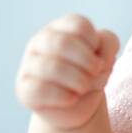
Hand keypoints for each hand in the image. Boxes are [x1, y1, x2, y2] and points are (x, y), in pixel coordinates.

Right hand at [15, 13, 119, 129]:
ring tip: (85, 87)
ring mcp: (29, 65)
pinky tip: (72, 98)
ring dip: (79, 81)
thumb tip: (97, 58)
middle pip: (63, 43)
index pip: (79, 25)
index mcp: (61, 28)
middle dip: (87, 62)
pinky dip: (64, 97)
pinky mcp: (23, 89)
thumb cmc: (89, 73)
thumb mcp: (106, 54)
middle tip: (95, 72)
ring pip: (53, 68)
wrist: (77, 106)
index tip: (98, 56)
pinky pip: (40, 90)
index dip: (96, 43)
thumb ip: (108, 44)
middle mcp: (40, 41)